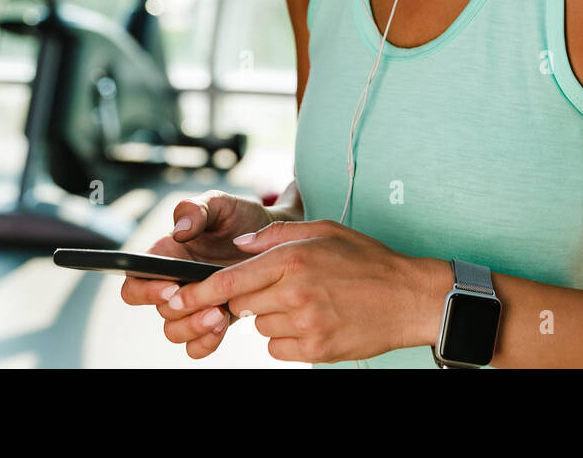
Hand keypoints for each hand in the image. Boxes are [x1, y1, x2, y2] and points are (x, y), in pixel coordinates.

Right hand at [120, 190, 273, 358]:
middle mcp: (174, 283)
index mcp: (165, 256)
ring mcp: (194, 304)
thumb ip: (195, 209)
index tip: (171, 288)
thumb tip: (179, 233)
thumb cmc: (239, 217)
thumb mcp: (219, 203)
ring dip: (194, 328)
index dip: (145, 291)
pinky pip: (197, 346)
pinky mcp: (214, 319)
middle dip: (181, 311)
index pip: (135, 282)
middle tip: (208, 302)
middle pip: (158, 311)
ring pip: (175, 332)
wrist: (273, 238)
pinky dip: (206, 342)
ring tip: (221, 313)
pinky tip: (224, 325)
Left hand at [163, 219, 437, 363]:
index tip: (174, 299)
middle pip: (240, 305)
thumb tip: (238, 246)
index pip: (229, 281)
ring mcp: (304, 325)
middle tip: (282, 287)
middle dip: (250, 297)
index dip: (197, 293)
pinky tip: (314, 321)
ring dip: (272, 316)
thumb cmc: (367, 260)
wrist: (407, 298)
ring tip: (308, 302)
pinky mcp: (314, 351)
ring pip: (259, 326)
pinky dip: (287, 338)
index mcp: (293, 259)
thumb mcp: (324, 231)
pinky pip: (277, 348)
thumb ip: (275, 235)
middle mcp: (294, 293)